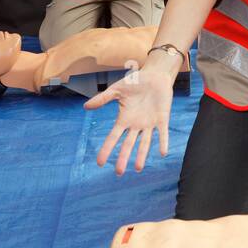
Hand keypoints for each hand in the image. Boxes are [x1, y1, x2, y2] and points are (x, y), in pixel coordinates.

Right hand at [84, 52, 178, 174]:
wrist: (155, 75)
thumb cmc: (135, 82)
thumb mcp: (117, 90)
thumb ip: (102, 98)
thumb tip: (85, 107)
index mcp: (124, 119)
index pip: (113, 137)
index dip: (106, 149)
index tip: (100, 163)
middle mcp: (136, 125)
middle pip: (128, 144)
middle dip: (123, 157)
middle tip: (118, 172)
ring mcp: (149, 123)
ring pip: (145, 142)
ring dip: (141, 155)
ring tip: (137, 168)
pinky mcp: (162, 119)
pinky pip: (162, 133)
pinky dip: (162, 142)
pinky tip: (162, 152)